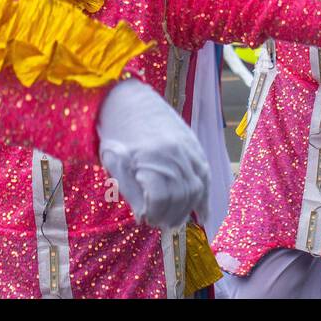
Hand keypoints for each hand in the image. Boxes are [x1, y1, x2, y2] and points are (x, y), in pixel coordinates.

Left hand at [96, 79, 208, 228]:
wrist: (129, 98)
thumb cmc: (116, 132)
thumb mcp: (113, 162)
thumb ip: (129, 191)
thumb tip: (143, 217)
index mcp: (152, 156)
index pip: (159, 199)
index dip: (152, 213)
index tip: (144, 218)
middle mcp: (175, 153)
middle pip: (180, 197)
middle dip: (169, 215)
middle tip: (157, 222)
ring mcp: (190, 149)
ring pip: (196, 189)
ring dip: (186, 210)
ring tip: (172, 220)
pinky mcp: (196, 147)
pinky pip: (206, 177)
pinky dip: (205, 198)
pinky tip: (201, 216)